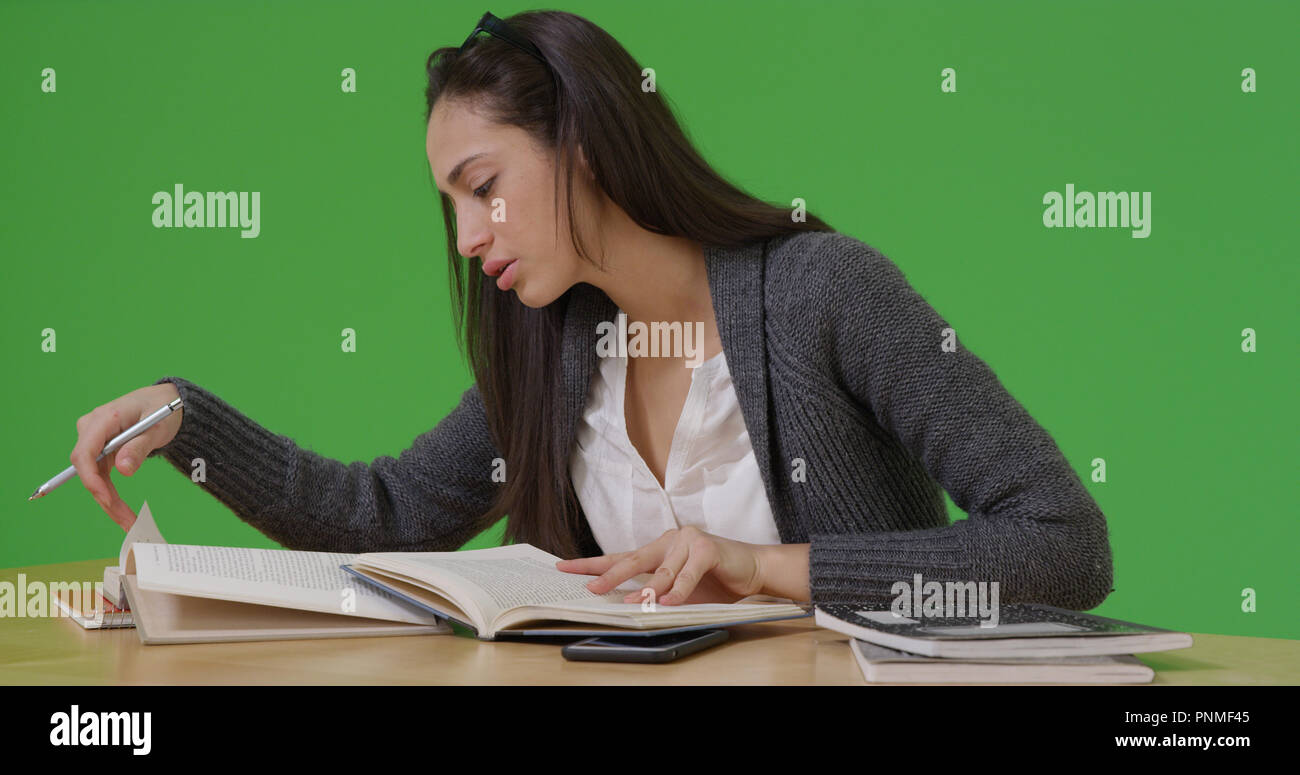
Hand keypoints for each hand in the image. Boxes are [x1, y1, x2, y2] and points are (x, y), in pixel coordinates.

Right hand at [69, 382, 183, 530]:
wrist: (167, 401)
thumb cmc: (163, 408)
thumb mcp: (158, 426)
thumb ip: (139, 447)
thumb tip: (123, 470)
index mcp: (103, 418)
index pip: (84, 453)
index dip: (91, 479)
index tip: (106, 499)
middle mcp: (92, 429)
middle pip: (88, 470)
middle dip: (105, 499)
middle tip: (128, 522)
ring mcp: (95, 441)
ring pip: (95, 478)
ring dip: (110, 503)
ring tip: (131, 524)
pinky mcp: (102, 451)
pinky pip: (102, 477)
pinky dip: (113, 495)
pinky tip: (124, 514)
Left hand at [555, 526, 765, 605]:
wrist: (751, 570)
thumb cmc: (715, 580)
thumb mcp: (679, 589)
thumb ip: (656, 591)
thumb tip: (627, 604)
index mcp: (658, 549)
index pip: (620, 557)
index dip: (592, 564)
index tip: (564, 567)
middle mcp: (669, 541)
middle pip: (633, 560)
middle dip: (609, 575)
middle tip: (591, 588)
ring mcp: (688, 541)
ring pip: (661, 571)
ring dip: (647, 590)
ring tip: (632, 603)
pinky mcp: (706, 548)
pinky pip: (687, 574)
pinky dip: (679, 591)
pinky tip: (669, 602)